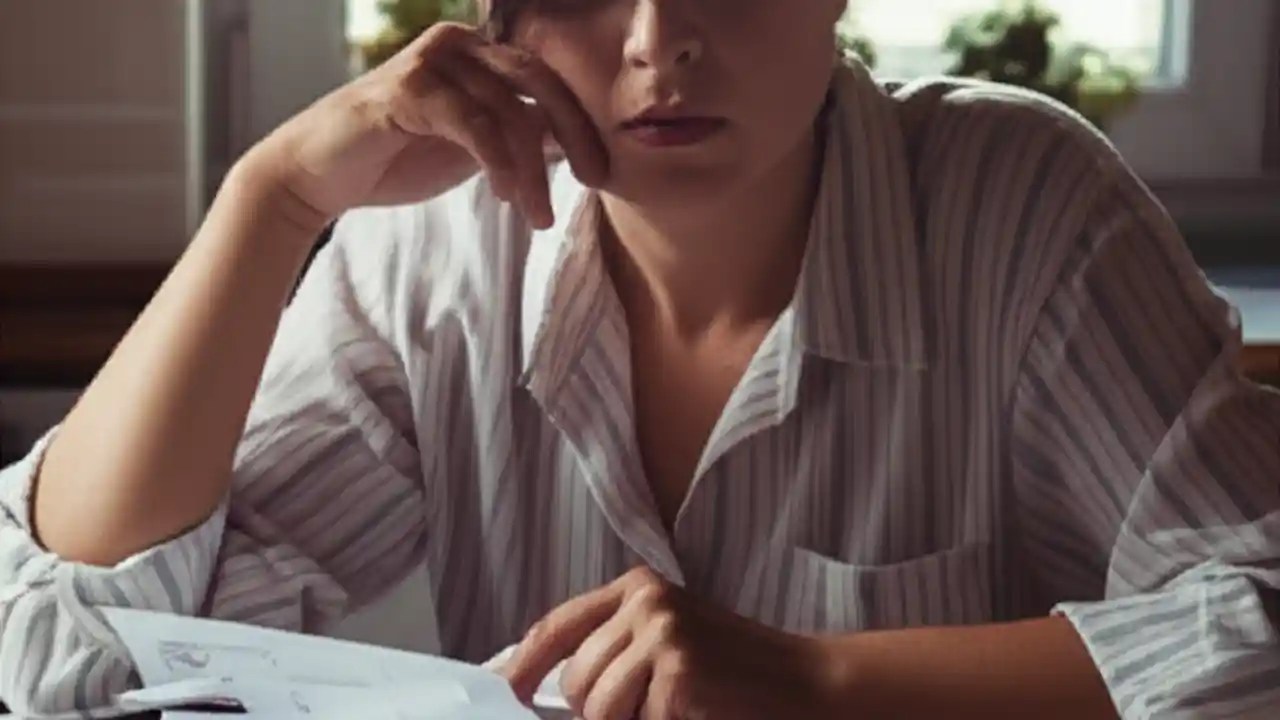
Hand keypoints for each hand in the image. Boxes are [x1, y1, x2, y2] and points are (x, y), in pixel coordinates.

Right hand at [239, 22, 608, 233]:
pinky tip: (505, 195)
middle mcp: (459, 44)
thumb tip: (570, 145)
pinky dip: (499, 161)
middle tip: (594, 182)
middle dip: (575, 135)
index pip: (547, 81)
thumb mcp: (472, 149)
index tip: (600, 174)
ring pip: (509, 110)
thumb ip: (516, 137)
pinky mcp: (409, 87)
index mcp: (477, 54)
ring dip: (532, 169)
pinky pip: (474, 123)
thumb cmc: (396, 160)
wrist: (321, 175)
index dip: (581, 125)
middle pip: (540, 82)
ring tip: (538, 215)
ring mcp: (432, 60)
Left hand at [501, 567, 837, 719]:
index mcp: (639, 588)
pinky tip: (696, 711)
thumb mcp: (668, 644)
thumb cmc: (734, 674)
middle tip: (651, 708)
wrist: (806, 684)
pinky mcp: (680, 670)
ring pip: (599, 705)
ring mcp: (664, 632)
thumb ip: (614, 651)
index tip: (505, 693)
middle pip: (575, 678)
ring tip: (675, 709)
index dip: (521, 666)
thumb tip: (542, 689)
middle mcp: (647, 601)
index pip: (556, 626)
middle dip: (598, 710)